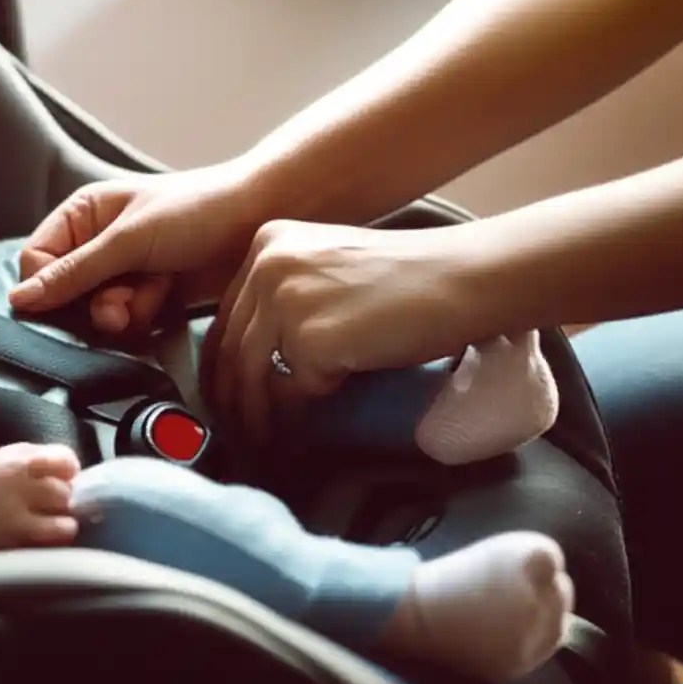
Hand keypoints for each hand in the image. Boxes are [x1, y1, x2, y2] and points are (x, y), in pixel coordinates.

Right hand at [0, 443, 81, 552]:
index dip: (70, 469)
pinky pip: (56, 537)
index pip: (65, 460)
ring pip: (65, 516)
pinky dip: (59, 535)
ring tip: (52, 517)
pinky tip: (48, 532)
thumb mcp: (10, 457)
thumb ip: (43, 456)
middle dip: (64, 496)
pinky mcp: (17, 542)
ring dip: (64, 518)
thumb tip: (76, 469)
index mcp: (16, 462)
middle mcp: (16, 486)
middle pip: (66, 490)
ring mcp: (16, 517)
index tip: (64, 475)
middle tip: (52, 500)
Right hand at [11, 163, 263, 335]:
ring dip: (123, 312)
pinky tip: (166, 298)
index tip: (73, 300)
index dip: (49, 287)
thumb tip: (19, 300)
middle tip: (122, 304)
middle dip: (94, 304)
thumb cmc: (195, 212)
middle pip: (65, 295)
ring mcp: (123, 272)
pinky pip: (126, 323)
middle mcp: (96, 244)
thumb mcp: (128, 240)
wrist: (259, 220)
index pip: (35, 261)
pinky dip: (144, 318)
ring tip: (153, 293)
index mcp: (82, 215)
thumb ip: (73, 273)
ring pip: (96, 313)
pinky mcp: (148, 296)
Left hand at [203, 220, 491, 440]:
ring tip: (263, 441)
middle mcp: (267, 265)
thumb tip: (246, 364)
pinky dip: (308, 405)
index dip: (220, 366)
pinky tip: (324, 407)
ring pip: (251, 375)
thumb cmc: (407, 283)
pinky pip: (296, 389)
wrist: (462, 279)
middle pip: (230, 349)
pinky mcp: (312, 338)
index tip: (223, 399)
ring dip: (257, 416)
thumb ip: (285, 299)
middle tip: (236, 433)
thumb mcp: (327, 270)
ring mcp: (286, 299)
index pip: (225, 317)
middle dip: (231, 399)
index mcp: (268, 242)